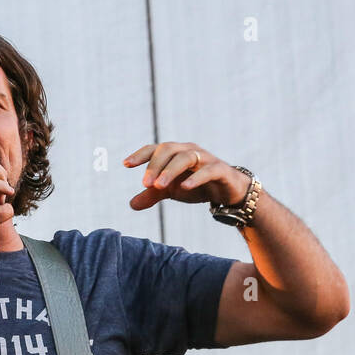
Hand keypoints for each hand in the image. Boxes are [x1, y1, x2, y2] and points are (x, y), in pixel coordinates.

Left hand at [123, 142, 250, 210]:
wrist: (228, 191)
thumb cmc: (197, 185)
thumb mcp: (172, 191)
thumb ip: (153, 195)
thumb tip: (131, 205)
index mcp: (176, 153)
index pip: (155, 149)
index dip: (141, 155)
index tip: (126, 164)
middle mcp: (189, 151)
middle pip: (168, 150)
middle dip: (154, 165)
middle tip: (144, 183)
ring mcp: (205, 158)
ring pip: (185, 158)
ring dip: (170, 171)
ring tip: (159, 186)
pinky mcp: (220, 170)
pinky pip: (207, 171)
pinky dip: (195, 178)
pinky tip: (184, 187)